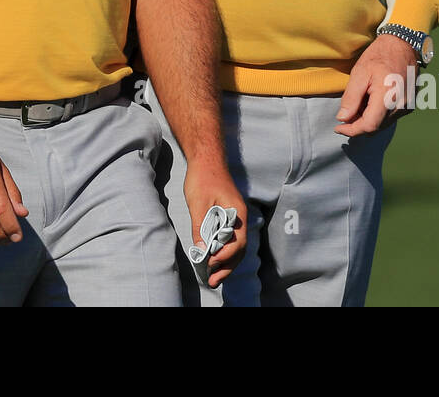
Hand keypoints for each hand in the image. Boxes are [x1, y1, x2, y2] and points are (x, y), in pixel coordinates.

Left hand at [182, 156, 246, 287]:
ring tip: (213, 276)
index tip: (210, 263)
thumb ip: (200, 228)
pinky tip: (213, 258)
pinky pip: (230, 238)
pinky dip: (223, 251)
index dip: (224, 256)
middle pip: (239, 248)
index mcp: (236, 213)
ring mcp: (235, 217)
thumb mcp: (198, 203)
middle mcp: (240, 217)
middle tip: (213, 281)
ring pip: (236, 245)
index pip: (237, 242)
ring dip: (226, 261)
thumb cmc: (203, 177)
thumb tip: (202, 252)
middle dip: (227, 266)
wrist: (206, 158)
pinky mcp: (228, 216)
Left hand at [335, 33, 418, 136]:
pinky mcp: (410, 103)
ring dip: (367, 119)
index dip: (352, 130)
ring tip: (358, 102)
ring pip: (383, 123)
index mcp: (388, 97)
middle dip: (358, 124)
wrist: (403, 44)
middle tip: (345, 113)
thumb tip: (343, 118)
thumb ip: (351, 98)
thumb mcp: (359, 73)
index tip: (338, 128)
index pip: (369, 126)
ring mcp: (408, 105)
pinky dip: (377, 114)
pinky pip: (390, 116)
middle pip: (376, 127)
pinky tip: (370, 100)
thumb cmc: (380, 55)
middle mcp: (401, 105)